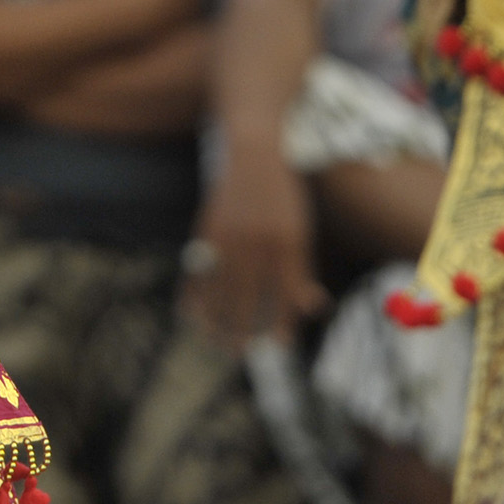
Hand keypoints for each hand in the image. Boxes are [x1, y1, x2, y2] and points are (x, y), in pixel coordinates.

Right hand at [185, 137, 327, 342]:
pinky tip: (190, 311)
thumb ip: (302, 268)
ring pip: (220, 289)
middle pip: (248, 298)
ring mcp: (230, 235)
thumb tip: (312, 306)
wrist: (254, 151)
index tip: (278, 344)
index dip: (282, 322)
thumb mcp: (300, 229)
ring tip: (213, 338)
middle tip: (238, 351)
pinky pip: (198, 269)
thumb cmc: (282, 194)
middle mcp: (259, 242)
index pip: (285, 295)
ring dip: (214, 318)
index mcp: (289, 243)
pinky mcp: (208, 227)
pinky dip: (192, 291)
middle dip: (242, 330)